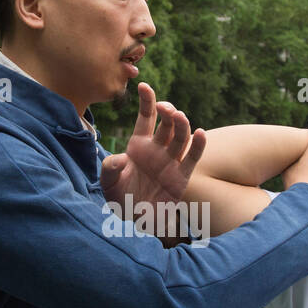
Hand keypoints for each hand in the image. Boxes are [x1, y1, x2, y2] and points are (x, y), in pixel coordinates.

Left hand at [100, 83, 206, 211]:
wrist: (135, 222)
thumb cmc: (120, 199)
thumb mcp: (108, 184)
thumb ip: (110, 169)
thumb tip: (121, 158)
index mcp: (138, 146)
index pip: (145, 118)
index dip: (146, 101)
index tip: (143, 85)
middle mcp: (157, 150)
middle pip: (166, 124)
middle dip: (166, 112)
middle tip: (164, 107)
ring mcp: (171, 162)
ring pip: (180, 137)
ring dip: (181, 125)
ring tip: (178, 117)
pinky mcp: (181, 177)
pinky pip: (192, 158)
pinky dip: (198, 146)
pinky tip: (200, 133)